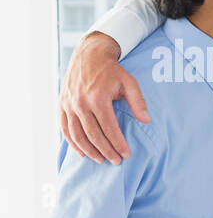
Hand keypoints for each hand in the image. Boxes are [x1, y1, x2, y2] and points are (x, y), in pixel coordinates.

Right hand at [60, 31, 145, 163]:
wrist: (89, 55)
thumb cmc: (112, 70)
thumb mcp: (130, 82)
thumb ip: (138, 102)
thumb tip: (146, 120)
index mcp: (98, 98)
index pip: (109, 128)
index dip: (118, 144)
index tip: (126, 154)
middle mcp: (80, 103)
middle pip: (93, 135)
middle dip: (106, 151)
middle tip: (116, 161)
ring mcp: (69, 105)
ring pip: (77, 135)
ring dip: (89, 150)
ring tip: (101, 160)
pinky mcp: (62, 105)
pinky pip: (65, 128)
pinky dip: (72, 143)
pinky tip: (81, 152)